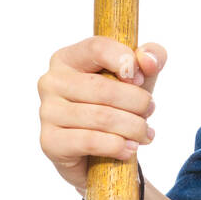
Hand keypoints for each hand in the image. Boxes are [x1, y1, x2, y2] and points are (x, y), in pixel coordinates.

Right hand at [38, 37, 166, 196]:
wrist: (99, 151)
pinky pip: (90, 141)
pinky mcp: (50, 142)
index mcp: (68, 58)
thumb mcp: (139, 78)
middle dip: (137, 102)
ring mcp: (47, 112)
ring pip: (101, 117)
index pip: (97, 48)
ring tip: (144, 133)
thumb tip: (148, 59)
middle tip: (150, 111)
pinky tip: (129, 148)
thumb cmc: (118, 106)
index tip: (141, 79)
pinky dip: (118, 146)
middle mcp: (52, 82)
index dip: (126, 62)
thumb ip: (152, 57)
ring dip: (133, 127)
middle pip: (103, 88)